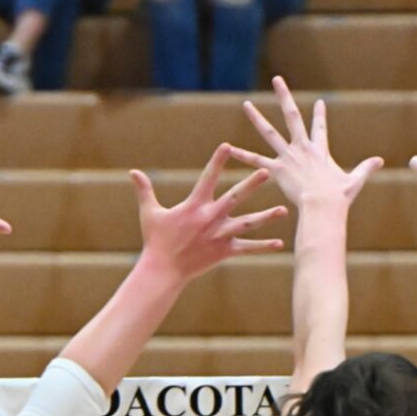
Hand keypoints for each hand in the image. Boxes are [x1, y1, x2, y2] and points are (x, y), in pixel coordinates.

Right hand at [131, 144, 285, 284]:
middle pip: (235, 198)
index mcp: (194, 205)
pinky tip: (280, 243)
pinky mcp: (224, 252)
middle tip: (267, 171)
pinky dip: (263, 246)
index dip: (217, 161)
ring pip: (247, 224)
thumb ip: (145, 191)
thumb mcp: (149, 213)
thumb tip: (133, 172)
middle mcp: (210, 218)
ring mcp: (219, 235)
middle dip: (251, 185)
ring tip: (283, 210)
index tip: (228, 145)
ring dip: (266, 217)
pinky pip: (247, 249)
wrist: (163, 270)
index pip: (208, 178)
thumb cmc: (156, 241)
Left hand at [234, 77, 382, 212]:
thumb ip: (366, 169)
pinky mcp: (277, 169)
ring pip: (269, 132)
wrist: (323, 206)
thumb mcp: (355, 181)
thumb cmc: (339, 198)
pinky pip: (256, 160)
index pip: (320, 127)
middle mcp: (302, 147)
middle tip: (276, 80)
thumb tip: (382, 161)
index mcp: (320, 150)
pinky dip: (243, 155)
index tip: (319, 102)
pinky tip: (230, 148)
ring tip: (246, 104)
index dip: (320, 115)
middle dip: (284, 97)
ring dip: (257, 118)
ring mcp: (288, 156)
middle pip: (291, 116)